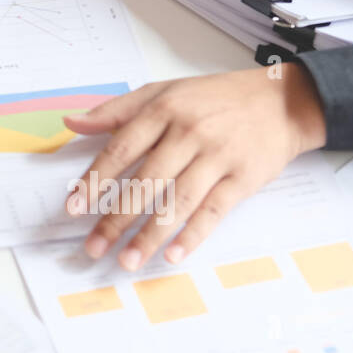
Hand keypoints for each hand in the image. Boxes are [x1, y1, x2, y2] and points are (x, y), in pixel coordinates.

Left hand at [61, 64, 326, 269]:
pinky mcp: (244, 177)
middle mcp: (188, 132)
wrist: (280, 101)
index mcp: (163, 110)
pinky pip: (214, 210)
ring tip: (127, 260)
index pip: (120, 149)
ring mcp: (218, 156)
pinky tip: (173, 255)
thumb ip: (115, 111)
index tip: (73, 207)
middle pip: (146, 181)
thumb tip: (72, 122)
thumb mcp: (162, 92)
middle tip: (93, 246)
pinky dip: (193, 234)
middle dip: (115, 218)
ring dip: (150, 235)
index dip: (94, 180)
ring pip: (177, 201)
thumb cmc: (213, 98)